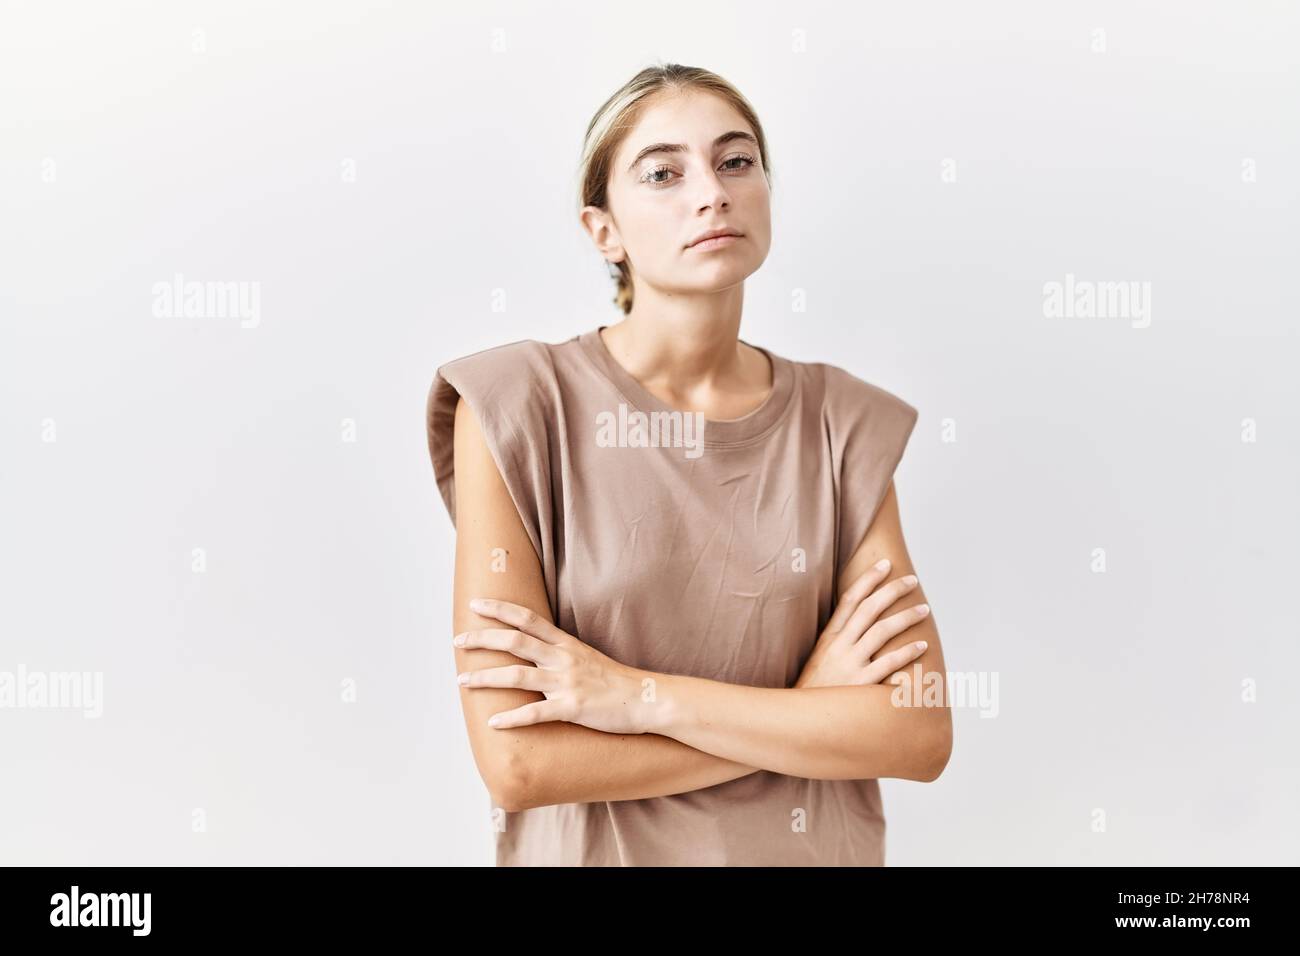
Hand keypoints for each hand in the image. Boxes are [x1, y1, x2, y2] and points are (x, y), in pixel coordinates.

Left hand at [455, 597, 656, 733]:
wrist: (646, 699)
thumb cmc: (614, 681)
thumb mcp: (585, 656)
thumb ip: (558, 652)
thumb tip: (532, 649)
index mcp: (565, 644)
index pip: (527, 619)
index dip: (499, 610)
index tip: (476, 604)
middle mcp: (563, 659)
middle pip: (515, 641)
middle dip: (483, 639)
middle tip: (458, 640)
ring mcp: (567, 683)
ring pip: (518, 676)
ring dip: (486, 678)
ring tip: (462, 681)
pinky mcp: (572, 708)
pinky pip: (536, 713)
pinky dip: (512, 718)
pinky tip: (494, 722)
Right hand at [795, 559, 929, 688]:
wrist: (800, 721)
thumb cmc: (815, 689)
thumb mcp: (820, 658)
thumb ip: (839, 640)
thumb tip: (860, 622)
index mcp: (829, 637)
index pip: (850, 599)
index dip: (869, 579)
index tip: (885, 564)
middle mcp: (839, 646)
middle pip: (869, 609)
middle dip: (892, 591)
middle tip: (912, 580)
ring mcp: (849, 665)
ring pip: (882, 632)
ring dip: (905, 617)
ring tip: (924, 609)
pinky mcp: (860, 686)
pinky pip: (888, 664)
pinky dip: (907, 653)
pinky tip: (922, 646)